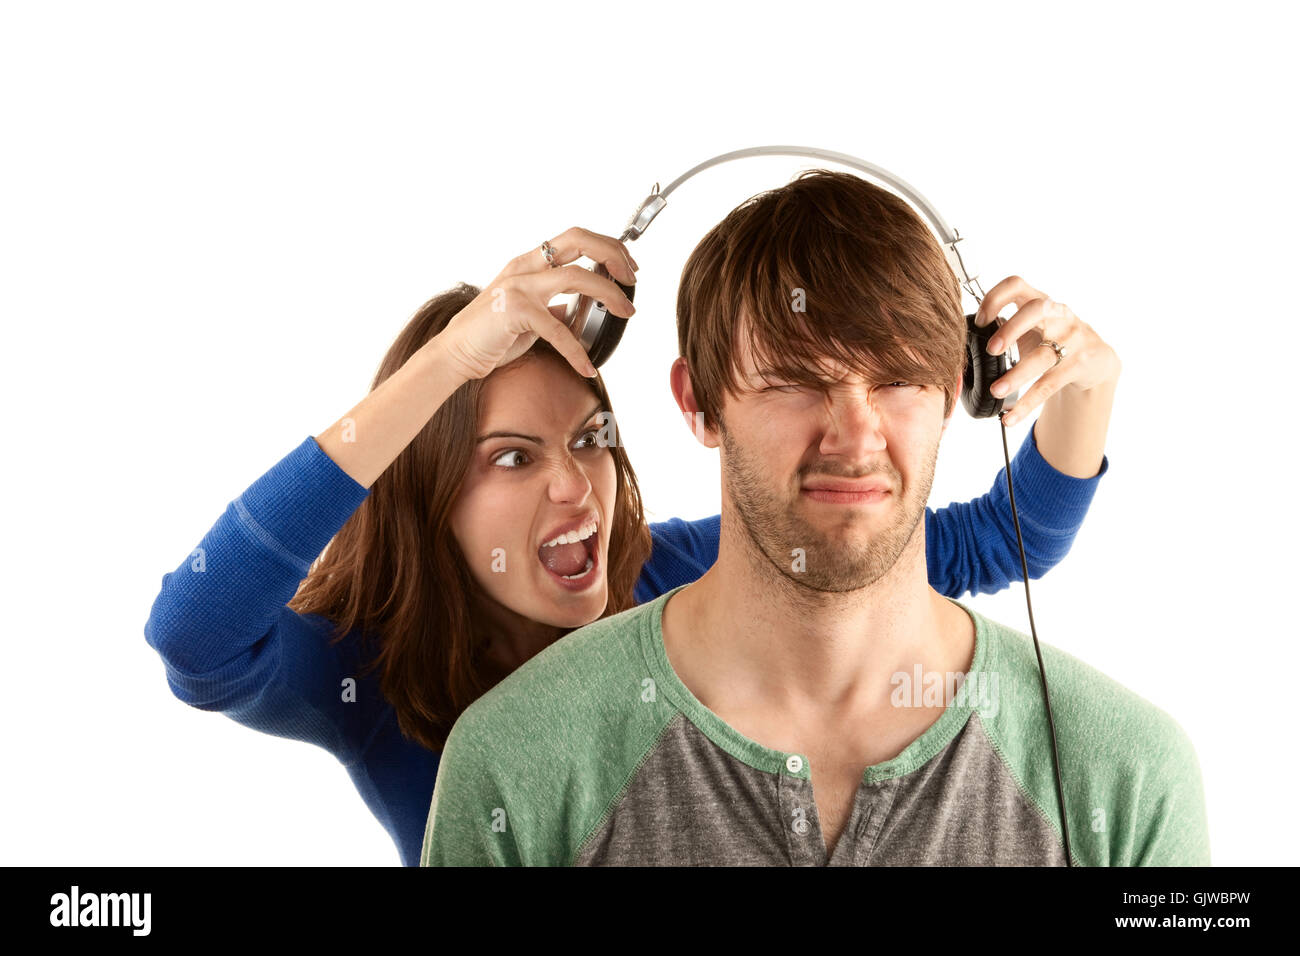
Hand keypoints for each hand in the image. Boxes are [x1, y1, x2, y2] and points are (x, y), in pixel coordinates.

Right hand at [438, 226, 637, 381]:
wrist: (455, 353)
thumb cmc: (489, 336)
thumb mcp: (528, 314)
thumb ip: (551, 305)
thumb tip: (576, 308)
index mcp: (530, 263)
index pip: (576, 239)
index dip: (607, 247)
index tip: (628, 267)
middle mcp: (525, 267)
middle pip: (579, 240)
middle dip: (613, 253)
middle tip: (633, 278)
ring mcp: (519, 286)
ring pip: (576, 276)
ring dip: (609, 294)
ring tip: (627, 313)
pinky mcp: (515, 311)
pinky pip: (557, 329)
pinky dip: (576, 350)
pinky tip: (586, 366)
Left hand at [974, 275, 1121, 426]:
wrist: (1096, 360)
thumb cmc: (1052, 340)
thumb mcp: (1031, 329)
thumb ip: (1004, 331)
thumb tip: (963, 347)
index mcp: (1039, 301)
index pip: (1016, 285)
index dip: (995, 298)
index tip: (980, 321)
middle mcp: (1058, 315)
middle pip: (1036, 310)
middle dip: (1011, 329)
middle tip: (991, 350)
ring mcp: (1073, 338)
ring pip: (1043, 356)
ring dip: (1017, 375)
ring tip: (996, 391)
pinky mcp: (1080, 364)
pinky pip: (1049, 386)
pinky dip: (1027, 404)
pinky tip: (1010, 418)